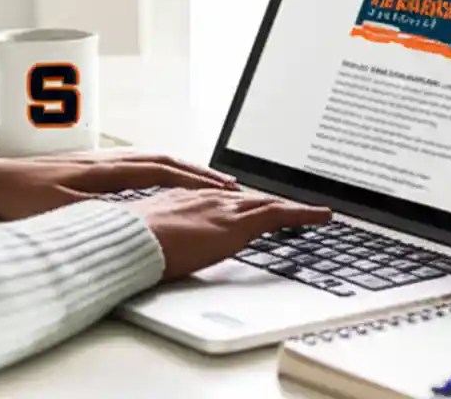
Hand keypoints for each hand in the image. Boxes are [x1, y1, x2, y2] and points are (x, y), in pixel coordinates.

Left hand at [0, 152, 238, 220]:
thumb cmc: (19, 197)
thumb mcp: (61, 211)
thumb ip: (98, 213)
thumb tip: (134, 217)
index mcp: (106, 170)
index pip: (163, 172)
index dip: (197, 181)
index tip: (226, 191)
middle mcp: (107, 160)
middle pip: (165, 161)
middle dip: (199, 172)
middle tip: (229, 185)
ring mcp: (98, 160)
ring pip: (152, 160)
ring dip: (182, 169)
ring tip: (205, 180)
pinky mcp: (87, 167)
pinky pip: (137, 164)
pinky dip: (160, 170)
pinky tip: (162, 180)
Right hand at [126, 188, 332, 279]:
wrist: (128, 240)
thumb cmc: (128, 243)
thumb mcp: (147, 239)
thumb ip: (161, 240)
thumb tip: (158, 252)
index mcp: (186, 199)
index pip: (225, 200)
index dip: (244, 203)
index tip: (255, 205)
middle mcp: (209, 198)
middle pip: (251, 199)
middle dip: (273, 203)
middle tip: (294, 207)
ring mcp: (224, 209)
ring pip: (269, 204)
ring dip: (294, 208)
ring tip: (316, 212)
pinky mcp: (237, 224)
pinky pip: (280, 215)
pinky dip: (303, 214)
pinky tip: (322, 217)